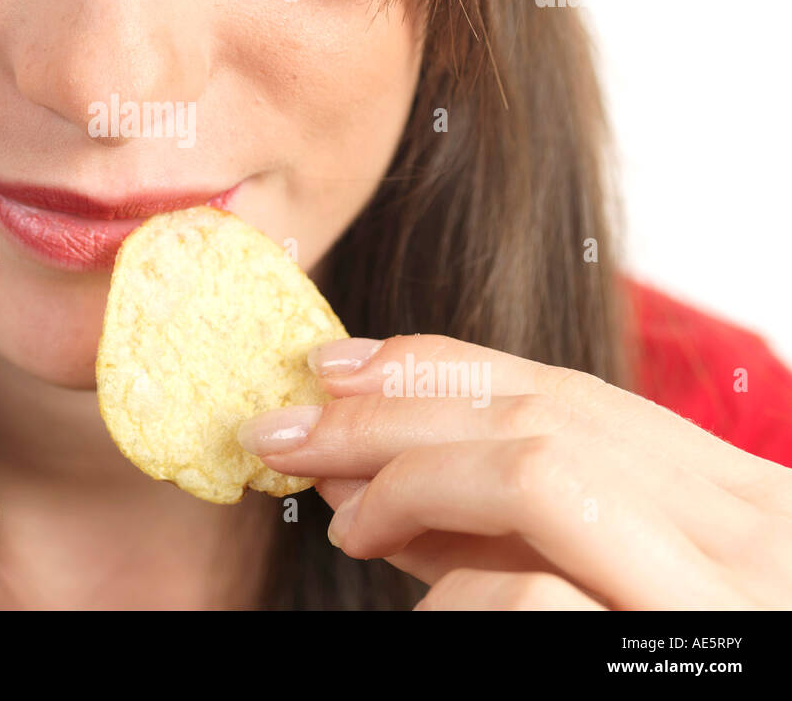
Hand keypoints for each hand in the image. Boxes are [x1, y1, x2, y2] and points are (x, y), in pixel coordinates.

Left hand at [237, 334, 791, 608]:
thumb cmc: (636, 662)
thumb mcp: (578, 592)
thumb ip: (484, 534)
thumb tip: (355, 474)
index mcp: (733, 501)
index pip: (568, 393)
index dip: (435, 370)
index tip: (334, 368)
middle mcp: (755, 530)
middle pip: (539, 417)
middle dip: (389, 414)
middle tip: (285, 432)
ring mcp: (730, 598)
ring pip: (536, 477)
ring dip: (410, 484)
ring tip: (346, 524)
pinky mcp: (678, 656)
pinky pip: (534, 593)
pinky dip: (455, 593)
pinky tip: (426, 613)